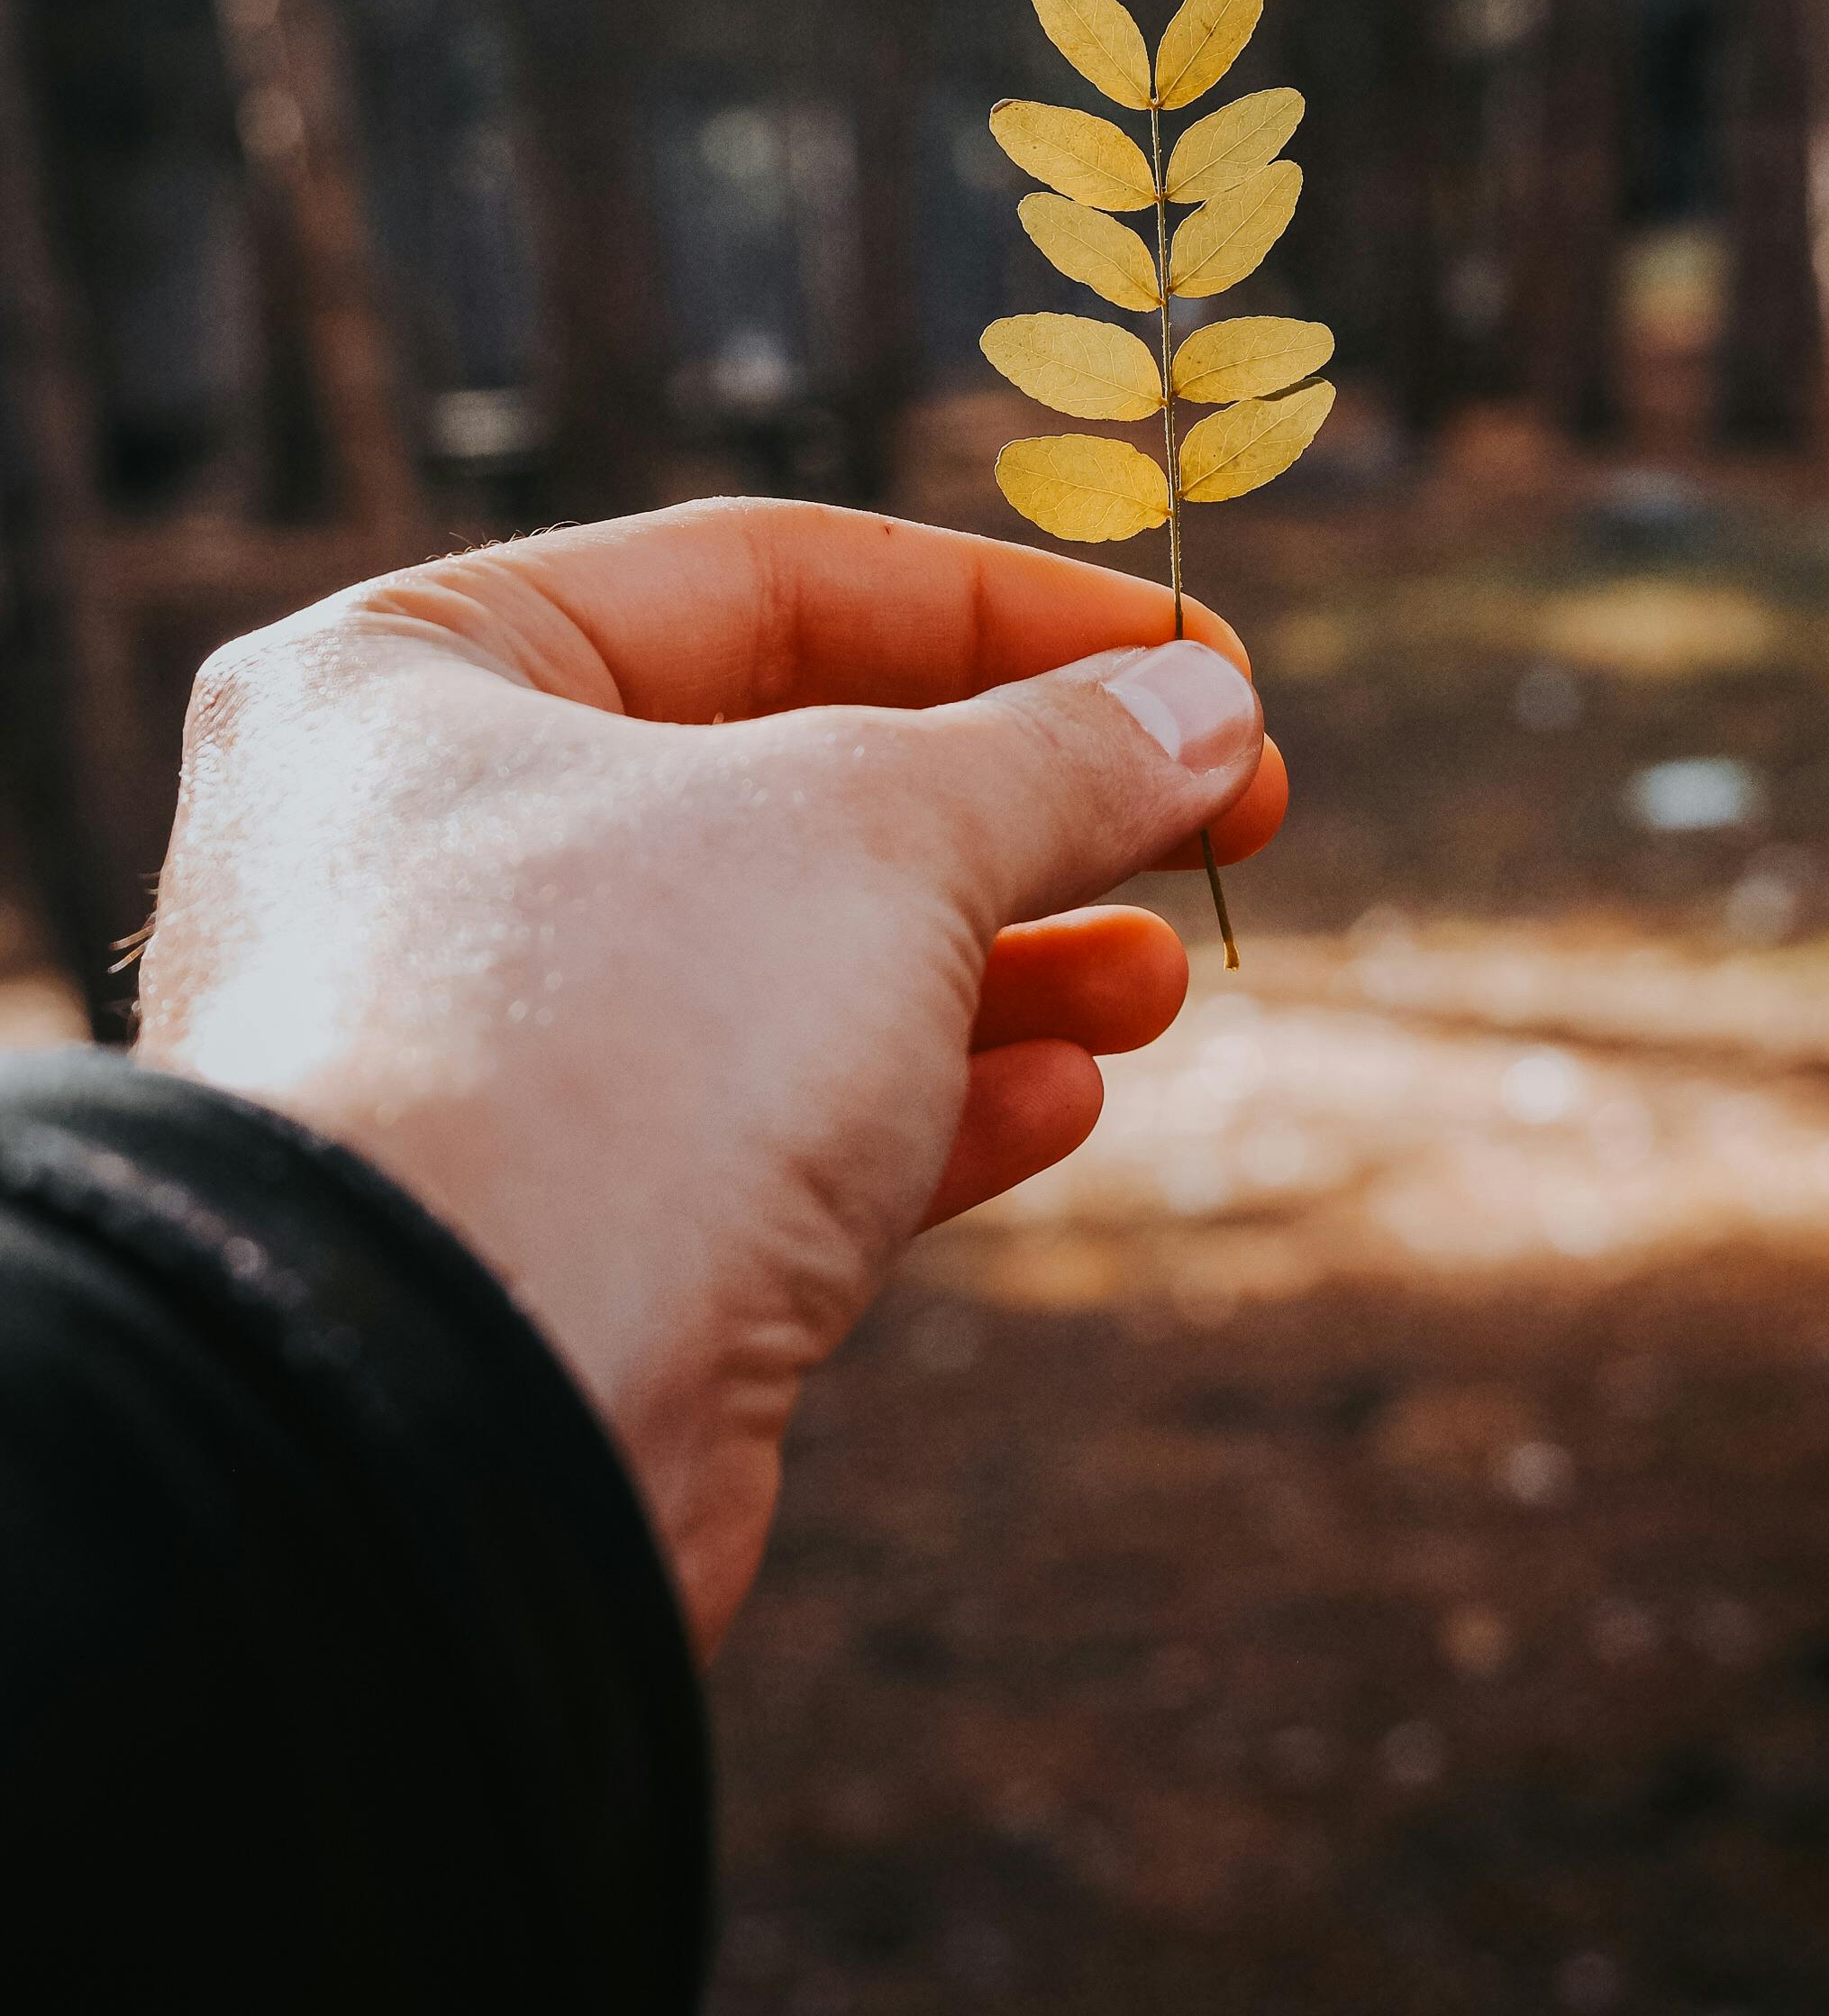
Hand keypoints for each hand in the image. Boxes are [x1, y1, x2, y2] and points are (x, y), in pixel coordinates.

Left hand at [133, 499, 1280, 1644]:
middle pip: (789, 765)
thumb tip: (1204, 709)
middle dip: (1026, 797)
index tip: (1204, 666)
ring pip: (797, 956)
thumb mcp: (877, 828)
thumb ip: (1055, 752)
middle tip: (1230, 805)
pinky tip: (1068, 1094)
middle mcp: (422, 850)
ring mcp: (485, 1048)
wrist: (447, 1439)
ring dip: (1007, 957)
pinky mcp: (562, 1226)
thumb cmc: (616, 1042)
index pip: (761, 576)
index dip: (1011, 611)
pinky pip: (769, 1120)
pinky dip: (930, 1099)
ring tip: (1161, 976)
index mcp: (412, 678)